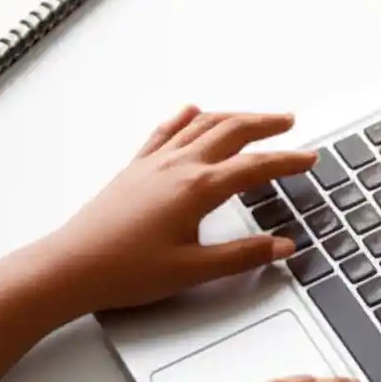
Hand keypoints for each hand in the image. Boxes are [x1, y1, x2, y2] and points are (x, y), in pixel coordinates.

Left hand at [40, 106, 315, 314]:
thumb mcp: (194, 271)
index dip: (287, 161)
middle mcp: (177, 166)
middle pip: (231, 131)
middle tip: (290, 124)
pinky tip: (191, 110)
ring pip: (201, 125)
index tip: (309, 158)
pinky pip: (165, 132)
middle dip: (265, 124)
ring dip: (233, 115)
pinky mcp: (135, 169)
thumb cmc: (124, 271)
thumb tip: (282, 247)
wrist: (70, 268)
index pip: (255, 167)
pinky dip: (185, 118)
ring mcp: (154, 164)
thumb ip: (243, 255)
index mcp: (197, 189)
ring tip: (254, 116)